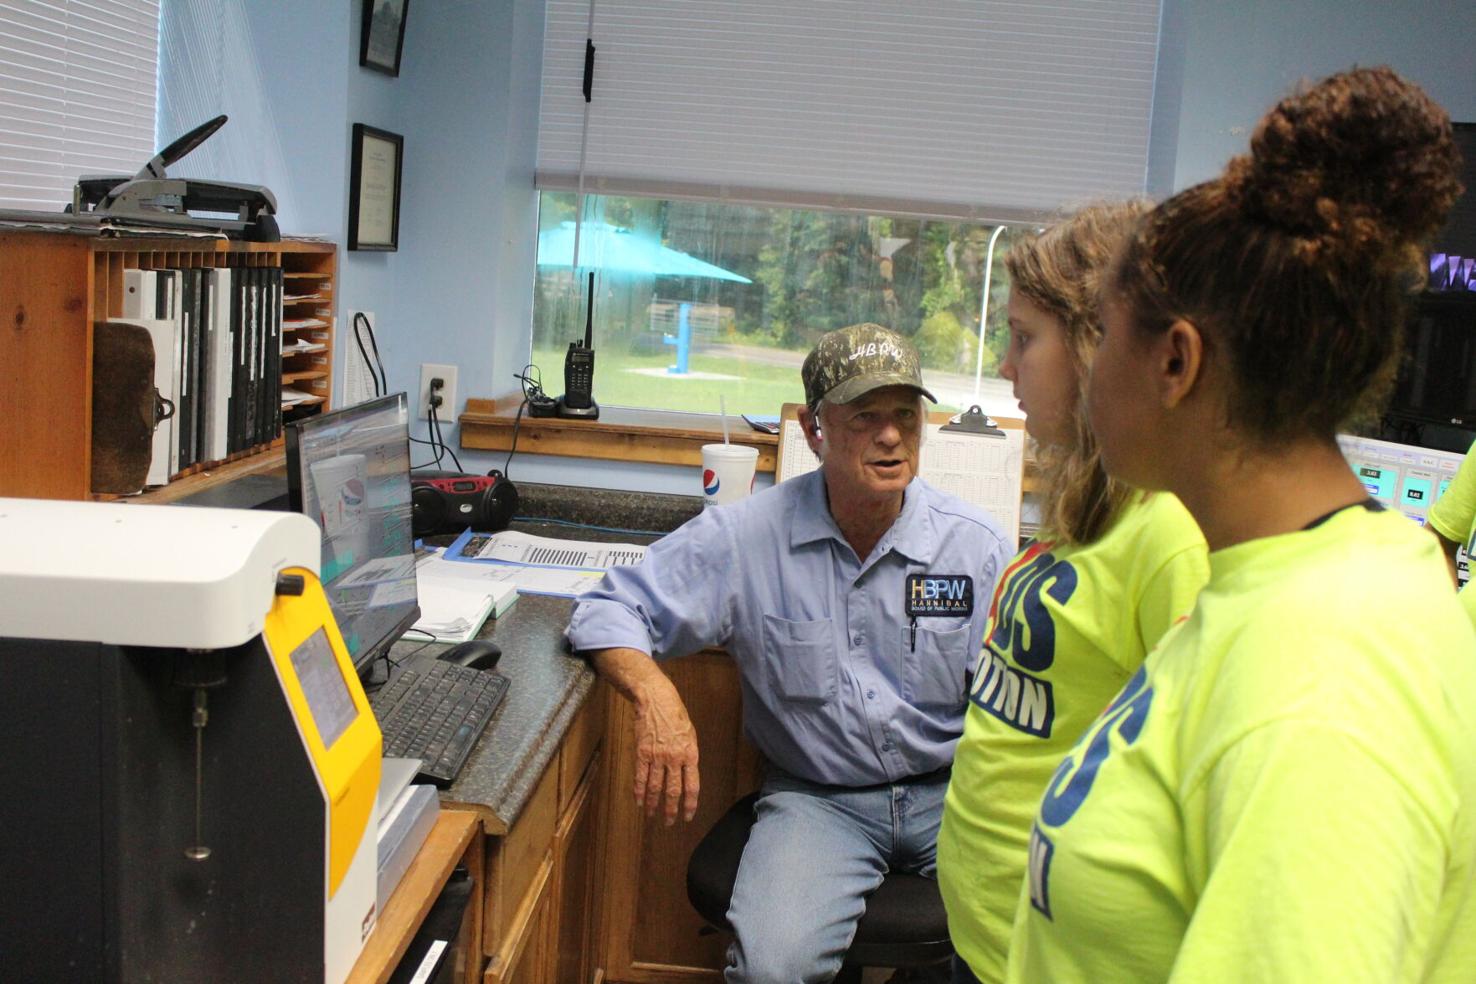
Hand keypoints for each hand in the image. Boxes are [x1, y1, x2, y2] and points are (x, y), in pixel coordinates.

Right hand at [631, 676, 700, 824]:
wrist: (655, 699)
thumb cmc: (675, 714)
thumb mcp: (690, 733)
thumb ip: (688, 754)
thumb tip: (687, 773)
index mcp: (690, 754)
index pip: (692, 785)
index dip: (690, 803)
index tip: (688, 816)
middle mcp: (675, 758)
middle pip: (673, 791)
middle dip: (671, 810)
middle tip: (669, 823)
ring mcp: (657, 756)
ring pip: (655, 787)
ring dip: (653, 804)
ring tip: (652, 816)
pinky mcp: (642, 753)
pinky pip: (640, 777)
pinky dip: (639, 791)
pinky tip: (639, 801)